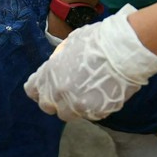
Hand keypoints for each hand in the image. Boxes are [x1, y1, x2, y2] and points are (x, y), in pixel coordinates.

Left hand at [22, 4, 156, 120]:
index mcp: (50, 73)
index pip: (32, 89)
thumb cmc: (97, 41)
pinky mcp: (96, 112)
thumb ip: (59, 62)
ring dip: (73, 106)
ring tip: (86, 94)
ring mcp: (77, 104)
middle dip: (55, 101)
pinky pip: (89, 115)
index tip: (45, 88)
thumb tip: (58, 67)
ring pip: (67, 115)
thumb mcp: (69, 45)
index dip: (39, 89)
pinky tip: (101, 94)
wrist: (123, 50)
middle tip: (68, 92)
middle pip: (47, 106)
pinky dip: (93, 108)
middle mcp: (60, 92)